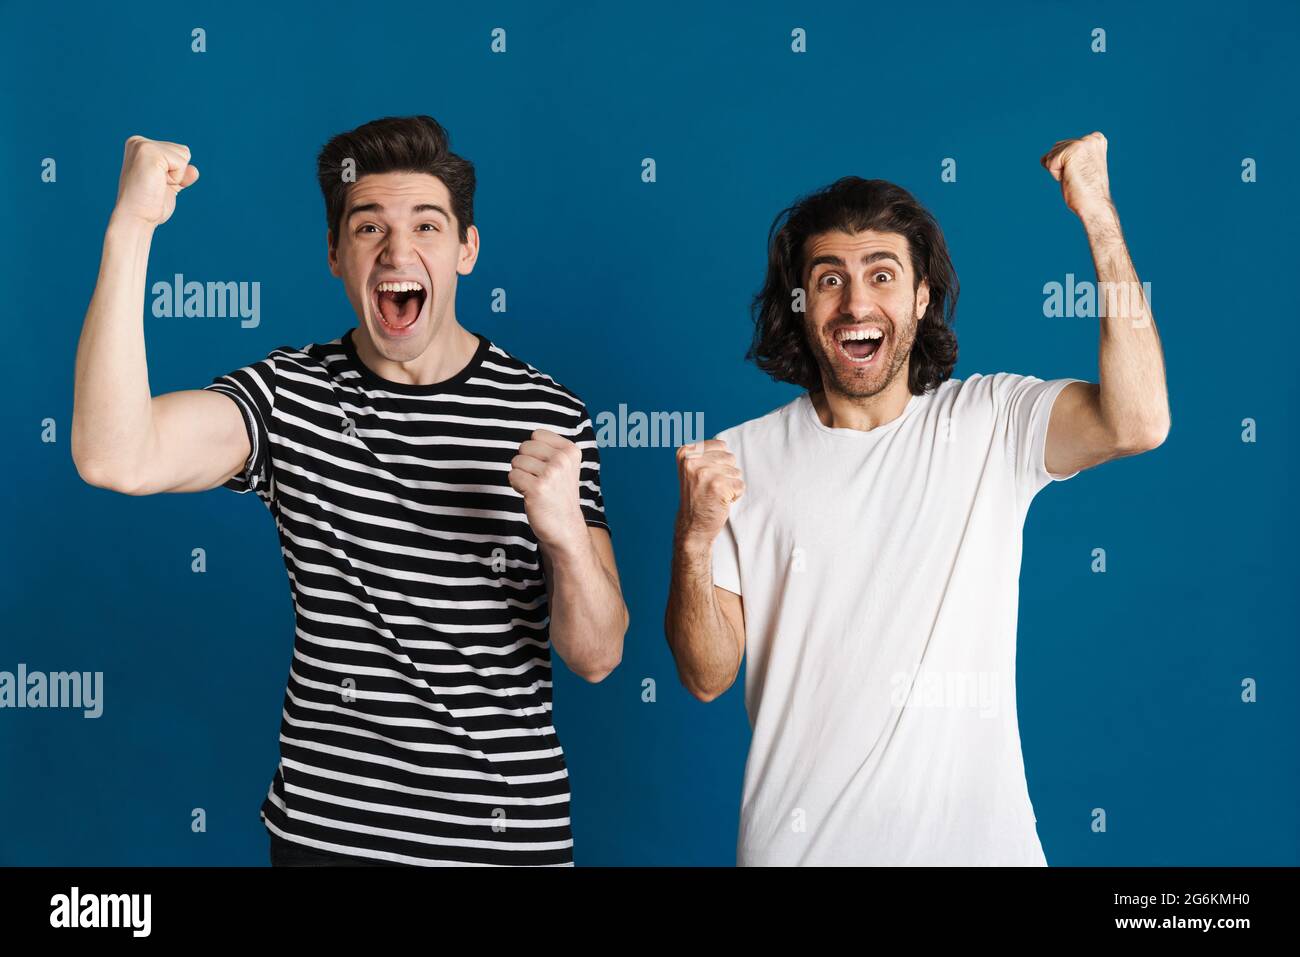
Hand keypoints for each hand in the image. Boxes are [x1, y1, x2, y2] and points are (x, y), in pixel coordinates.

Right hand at [112, 135, 199, 227]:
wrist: (136, 218)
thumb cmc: (150, 205)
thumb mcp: (170, 186)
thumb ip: (183, 174)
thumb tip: (194, 170)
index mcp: (141, 146)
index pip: (178, 152)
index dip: (176, 173)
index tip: (157, 184)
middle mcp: (139, 142)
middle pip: (183, 151)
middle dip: (177, 173)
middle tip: (157, 186)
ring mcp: (143, 145)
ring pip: (184, 155)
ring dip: (177, 176)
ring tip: (156, 184)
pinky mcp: (149, 152)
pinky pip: (182, 163)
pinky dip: (176, 178)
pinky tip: (158, 183)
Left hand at [508, 430, 586, 550]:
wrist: (565, 526)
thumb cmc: (559, 495)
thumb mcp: (564, 466)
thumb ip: (549, 449)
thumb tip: (526, 440)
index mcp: (571, 451)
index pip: (537, 435)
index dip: (534, 451)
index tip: (546, 467)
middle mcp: (563, 460)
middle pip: (524, 447)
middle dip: (525, 463)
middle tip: (539, 479)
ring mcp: (551, 474)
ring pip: (516, 461)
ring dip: (521, 475)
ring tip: (536, 487)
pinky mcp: (537, 488)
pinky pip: (512, 476)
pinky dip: (517, 486)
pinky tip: (530, 495)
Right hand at [675, 439, 744, 551]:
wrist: (692, 526)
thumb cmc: (697, 496)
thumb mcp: (693, 470)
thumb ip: (706, 454)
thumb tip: (725, 445)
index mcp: (686, 452)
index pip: (721, 445)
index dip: (720, 463)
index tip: (706, 477)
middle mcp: (692, 461)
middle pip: (730, 458)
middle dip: (726, 474)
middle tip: (711, 488)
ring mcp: (704, 473)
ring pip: (736, 472)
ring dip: (730, 485)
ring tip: (715, 495)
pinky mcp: (717, 487)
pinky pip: (740, 485)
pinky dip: (734, 495)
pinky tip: (720, 502)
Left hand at [1040, 131, 1112, 221]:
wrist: (1094, 206)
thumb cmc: (1085, 192)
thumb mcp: (1078, 168)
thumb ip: (1068, 157)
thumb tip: (1042, 158)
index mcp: (1096, 140)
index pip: (1064, 147)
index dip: (1066, 165)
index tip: (1081, 174)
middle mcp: (1091, 138)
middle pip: (1056, 149)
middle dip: (1060, 167)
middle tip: (1078, 178)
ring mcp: (1083, 143)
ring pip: (1051, 155)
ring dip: (1057, 171)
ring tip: (1075, 178)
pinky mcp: (1073, 150)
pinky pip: (1049, 163)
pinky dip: (1055, 174)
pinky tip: (1070, 178)